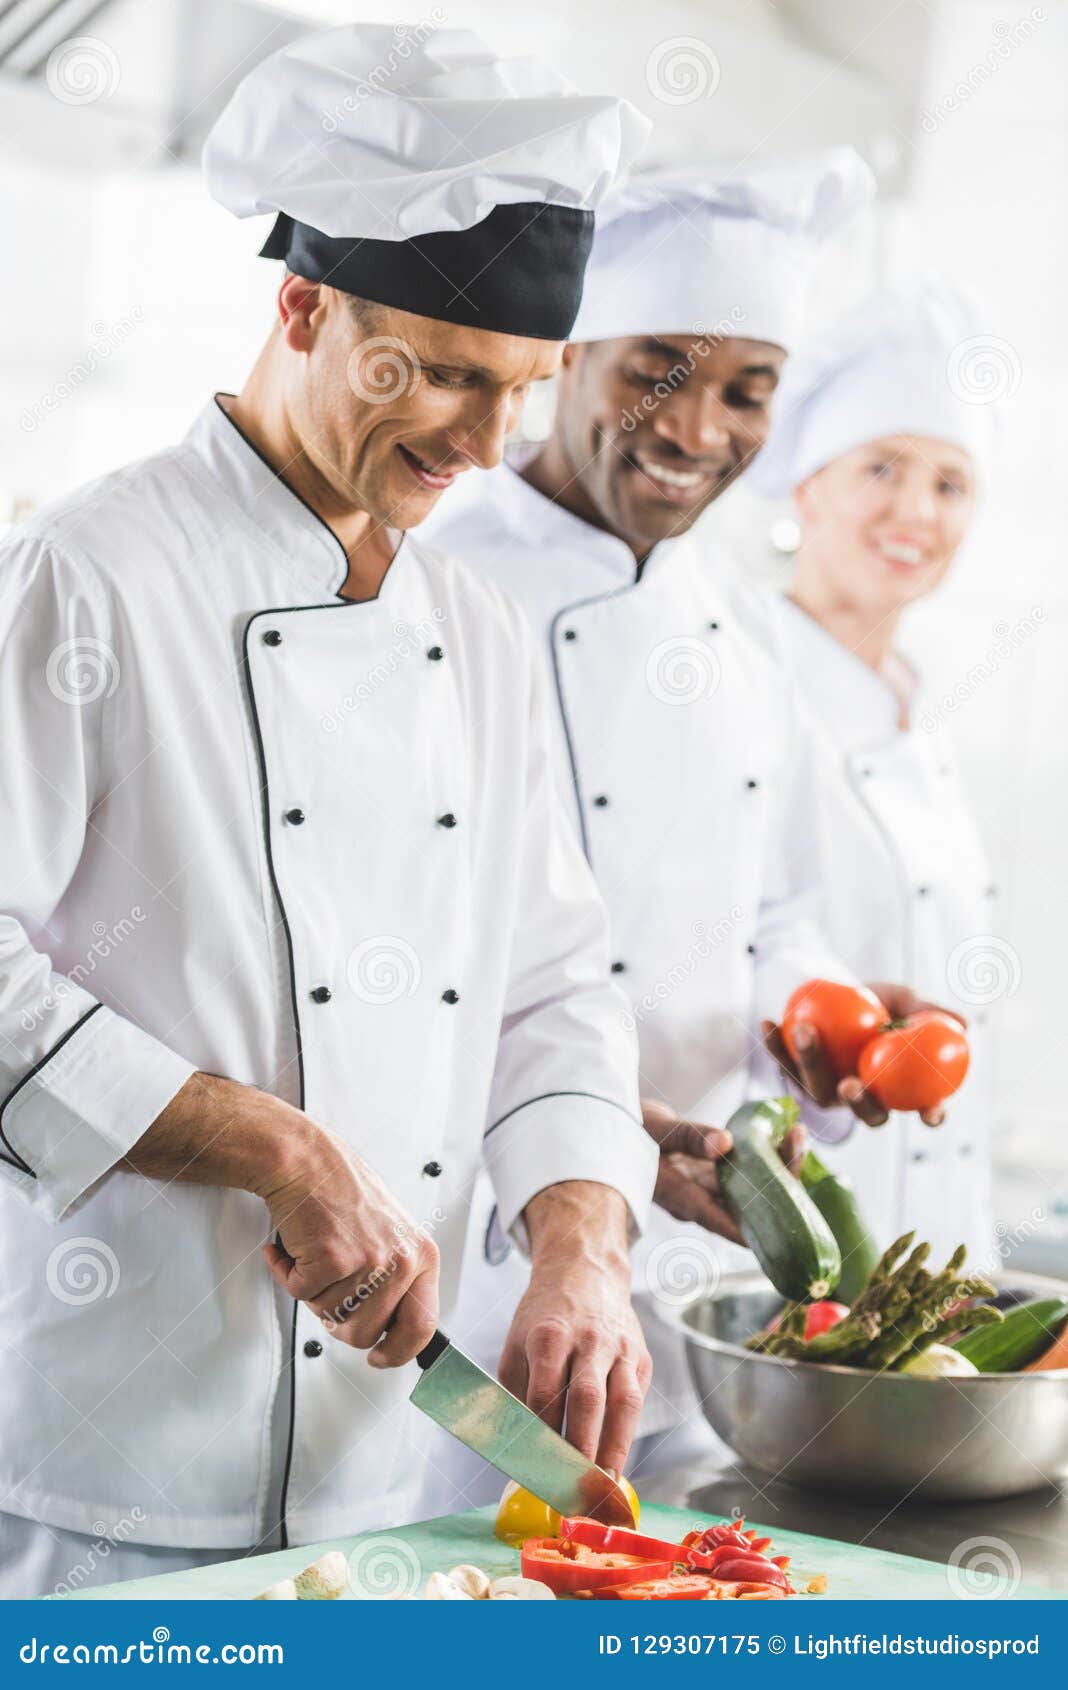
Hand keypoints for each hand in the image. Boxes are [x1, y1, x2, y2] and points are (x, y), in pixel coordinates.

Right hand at [259, 1115, 439, 1366]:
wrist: (306, 1159)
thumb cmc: (342, 1192)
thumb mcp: (392, 1234)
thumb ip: (397, 1279)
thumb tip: (391, 1331)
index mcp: (422, 1255)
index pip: (423, 1326)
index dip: (399, 1351)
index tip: (382, 1358)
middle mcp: (401, 1260)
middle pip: (367, 1334)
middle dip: (340, 1320)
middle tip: (330, 1284)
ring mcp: (368, 1261)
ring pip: (331, 1318)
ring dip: (313, 1292)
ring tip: (317, 1253)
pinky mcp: (332, 1258)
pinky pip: (300, 1295)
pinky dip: (288, 1273)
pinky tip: (296, 1245)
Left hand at [497, 1183, 650, 1475]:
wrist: (585, 1271)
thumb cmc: (544, 1316)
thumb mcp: (516, 1344)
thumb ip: (517, 1392)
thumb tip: (516, 1447)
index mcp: (549, 1334)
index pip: (546, 1394)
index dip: (542, 1436)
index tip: (536, 1472)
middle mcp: (588, 1339)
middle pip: (587, 1399)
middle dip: (582, 1448)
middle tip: (576, 1491)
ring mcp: (619, 1347)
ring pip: (622, 1402)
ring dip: (615, 1448)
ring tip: (606, 1487)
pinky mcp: (640, 1356)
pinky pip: (636, 1399)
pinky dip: (628, 1433)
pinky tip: (616, 1461)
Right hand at [643, 1098, 803, 1242]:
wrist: (616, 1125)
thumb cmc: (629, 1128)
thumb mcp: (656, 1129)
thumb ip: (689, 1137)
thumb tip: (726, 1143)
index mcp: (677, 1195)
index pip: (719, 1219)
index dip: (750, 1230)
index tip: (782, 1236)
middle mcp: (695, 1199)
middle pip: (742, 1203)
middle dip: (776, 1181)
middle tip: (797, 1147)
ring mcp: (703, 1188)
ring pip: (747, 1188)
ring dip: (774, 1166)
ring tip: (796, 1134)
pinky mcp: (709, 1175)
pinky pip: (742, 1173)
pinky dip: (762, 1157)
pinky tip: (781, 1136)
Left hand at [763, 981, 964, 1127]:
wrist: (841, 991)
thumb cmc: (882, 1000)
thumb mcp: (904, 1000)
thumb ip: (928, 1012)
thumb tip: (961, 1023)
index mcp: (901, 1087)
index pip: (924, 1107)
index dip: (931, 1114)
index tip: (932, 1112)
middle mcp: (866, 1096)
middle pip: (867, 1113)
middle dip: (859, 1104)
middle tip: (850, 1084)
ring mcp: (830, 1091)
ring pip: (819, 1090)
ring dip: (810, 1062)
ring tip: (804, 1030)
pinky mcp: (797, 1076)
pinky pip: (784, 1064)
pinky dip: (775, 1044)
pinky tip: (767, 1022)